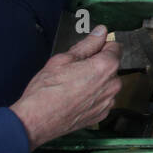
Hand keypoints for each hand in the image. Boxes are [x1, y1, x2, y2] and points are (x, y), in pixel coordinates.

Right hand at [11, 27, 122, 148]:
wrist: (37, 120)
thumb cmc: (47, 90)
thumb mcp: (64, 59)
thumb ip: (87, 44)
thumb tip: (101, 31)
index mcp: (106, 66)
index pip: (115, 47)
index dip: (101, 46)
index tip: (89, 50)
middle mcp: (113, 84)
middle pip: (111, 67)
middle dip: (97, 65)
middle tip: (75, 70)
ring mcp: (108, 101)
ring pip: (107, 84)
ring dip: (96, 82)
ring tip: (73, 86)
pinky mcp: (102, 114)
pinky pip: (102, 99)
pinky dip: (93, 97)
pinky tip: (76, 98)